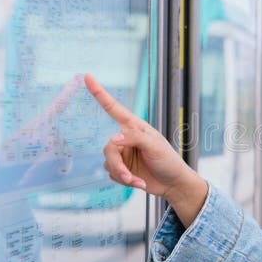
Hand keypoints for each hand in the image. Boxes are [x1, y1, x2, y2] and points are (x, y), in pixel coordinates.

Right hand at [84, 73, 192, 197]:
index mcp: (135, 127)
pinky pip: (113, 175)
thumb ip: (134, 138)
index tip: (88, 77)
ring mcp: (123, 154)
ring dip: (122, 175)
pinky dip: (125, 181)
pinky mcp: (122, 169)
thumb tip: (113, 138)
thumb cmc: (169, 161)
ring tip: (138, 181)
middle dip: (117, 165)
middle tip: (128, 176)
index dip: (100, 93)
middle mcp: (126, 139)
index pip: (114, 108)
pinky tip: (139, 183)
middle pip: (109, 148)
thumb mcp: (155, 146)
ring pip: (109, 164)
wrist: (173, 184)